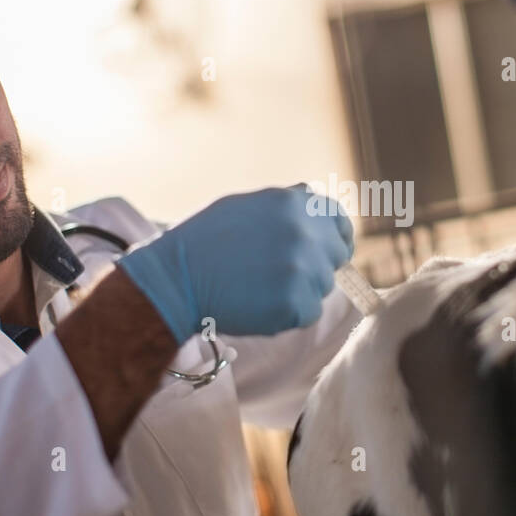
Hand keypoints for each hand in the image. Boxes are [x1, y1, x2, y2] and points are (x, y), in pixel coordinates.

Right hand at [117, 185, 353, 342]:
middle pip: (334, 257)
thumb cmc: (206, 241)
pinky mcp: (297, 303)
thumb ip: (287, 205)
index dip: (335, 238)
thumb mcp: (247, 205)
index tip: (330, 250)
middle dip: (315, 266)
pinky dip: (288, 314)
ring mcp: (304, 269)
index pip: (338, 221)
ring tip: (259, 286)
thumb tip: (314, 201)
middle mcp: (306, 232)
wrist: (177, 278)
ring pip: (321, 287)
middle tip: (280, 275)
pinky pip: (308, 313)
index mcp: (295, 203)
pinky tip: (258, 304)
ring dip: (299, 290)